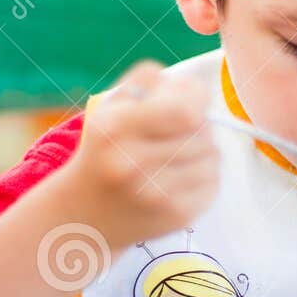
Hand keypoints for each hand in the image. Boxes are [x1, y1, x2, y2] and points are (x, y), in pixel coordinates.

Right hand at [60, 61, 218, 251]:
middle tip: (177, 133)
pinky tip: (180, 178)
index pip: (185, 110)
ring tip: (177, 156)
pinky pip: (213, 183)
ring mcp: (156, 195)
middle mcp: (133, 164)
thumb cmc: (105, 149)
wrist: (83, 214)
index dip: (195, 101)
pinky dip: (204, 176)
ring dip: (203, 151)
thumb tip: (195, 88)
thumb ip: (149, 80)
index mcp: (115, 129)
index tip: (188, 103)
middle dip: (197, 126)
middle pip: (202, 132)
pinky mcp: (175, 216)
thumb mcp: (111, 105)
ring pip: (212, 157)